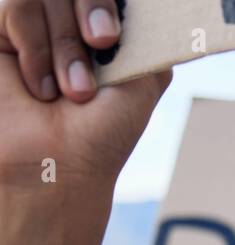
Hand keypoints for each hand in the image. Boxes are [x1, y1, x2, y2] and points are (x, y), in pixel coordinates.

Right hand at [0, 0, 170, 190]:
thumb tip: (147, 4)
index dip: (108, 2)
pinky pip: (19, 8)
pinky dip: (36, 47)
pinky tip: (42, 87)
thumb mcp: (144, 79)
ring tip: (74, 90)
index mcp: (106, 25)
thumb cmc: (102, 132)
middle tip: (102, 43)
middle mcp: (70, 19)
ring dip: (66, 44)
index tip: (113, 34)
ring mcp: (34, 24)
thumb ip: (147, 33)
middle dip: (91, 9)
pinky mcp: (0, 32)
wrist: (55, 165)